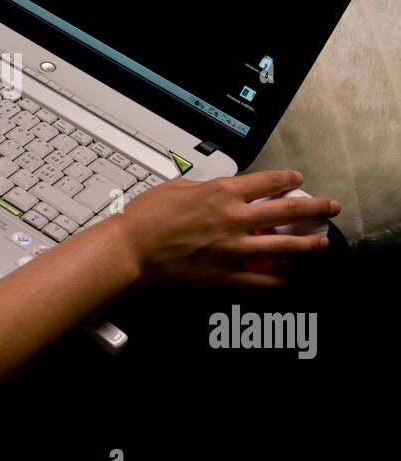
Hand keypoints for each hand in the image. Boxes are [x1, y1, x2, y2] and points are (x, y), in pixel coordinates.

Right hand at [118, 168, 339, 288]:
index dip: (288, 180)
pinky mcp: (226, 277)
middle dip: (316, 209)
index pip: (268, 182)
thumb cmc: (143, 220)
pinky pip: (264, 280)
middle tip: (330, 208)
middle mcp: (234, 219)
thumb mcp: (175, 187)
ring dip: (309, 245)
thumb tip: (213, 190)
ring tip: (321, 244)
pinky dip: (281, 278)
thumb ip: (202, 188)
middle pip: (289, 211)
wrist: (128, 251)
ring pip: (286, 247)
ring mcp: (233, 250)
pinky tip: (288, 276)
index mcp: (221, 193)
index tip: (298, 181)